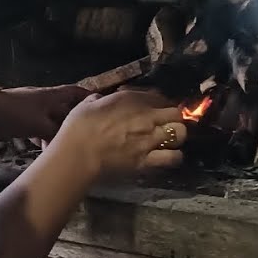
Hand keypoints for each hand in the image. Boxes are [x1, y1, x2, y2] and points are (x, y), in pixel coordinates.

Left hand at [0, 85, 90, 141]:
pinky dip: (42, 138)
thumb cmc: (15, 114)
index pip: (74, 92)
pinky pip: (38, 128)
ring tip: (63, 149)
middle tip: (83, 138)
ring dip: (56, 134)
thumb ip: (57, 132)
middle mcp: (43, 100)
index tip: (100, 106)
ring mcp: (31, 110)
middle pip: (63, 109)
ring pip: (50, 121)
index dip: (88, 96)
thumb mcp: (40, 124)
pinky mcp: (20, 120)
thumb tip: (72, 140)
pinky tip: (44, 150)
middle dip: (72, 122)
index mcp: (51, 95)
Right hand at [50, 91, 186, 178]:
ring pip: (180, 133)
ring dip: (176, 136)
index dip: (159, 102)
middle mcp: (146, 117)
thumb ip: (102, 99)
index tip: (154, 108)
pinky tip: (167, 156)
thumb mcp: (89, 103)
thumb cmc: (78, 127)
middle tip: (165, 124)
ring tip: (168, 140)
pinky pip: (173, 157)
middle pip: (176, 114)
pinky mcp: (147, 160)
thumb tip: (105, 99)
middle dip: (173, 118)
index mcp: (131, 99)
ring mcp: (149, 139)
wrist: (77, 154)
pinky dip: (174, 156)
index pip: (159, 96)